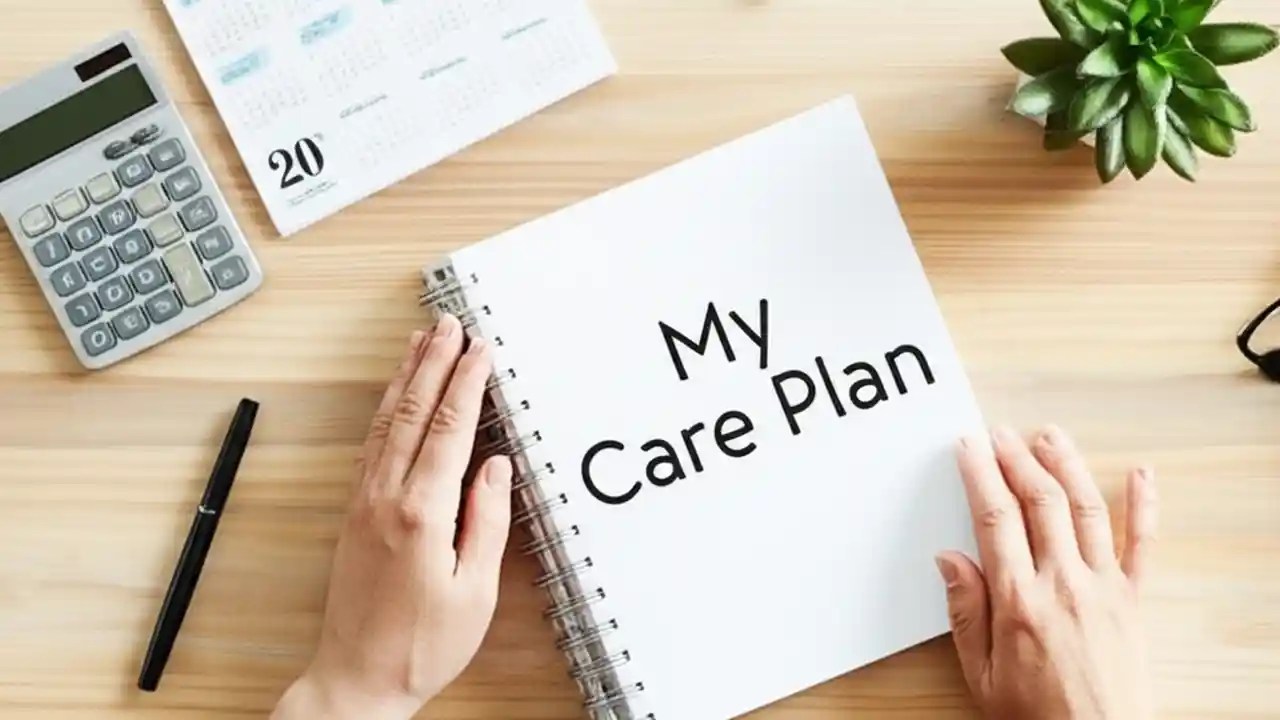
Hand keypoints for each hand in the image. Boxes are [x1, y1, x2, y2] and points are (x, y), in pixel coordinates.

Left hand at [273, 316, 513, 719]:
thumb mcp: (474, 591)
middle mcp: (385, 498)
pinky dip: (385, 410)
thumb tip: (497, 466)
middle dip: (434, 363)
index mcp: (421, 514)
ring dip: (405, 377)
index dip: (466, 384)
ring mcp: (363, 502)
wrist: (356, 680)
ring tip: (421, 341)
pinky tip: (393, 396)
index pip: (449, 429)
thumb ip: (487, 521)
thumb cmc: (420, 646)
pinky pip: (370, 444)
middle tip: (450, 324)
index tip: (480, 349)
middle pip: (412, 412)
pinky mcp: (353, 512)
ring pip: (385, 422)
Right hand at [937, 425, 1158, 719]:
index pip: (995, 518)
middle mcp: (1065, 585)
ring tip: (1049, 436)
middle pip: (1041, 502)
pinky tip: (1140, 473)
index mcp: (1020, 602)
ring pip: (1087, 509)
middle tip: (1001, 433)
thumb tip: (950, 559)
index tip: (968, 447)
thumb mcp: (981, 675)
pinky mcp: (1134, 602)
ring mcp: (1105, 589)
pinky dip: (1144, 505)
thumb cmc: (1036, 718)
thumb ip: (966, 613)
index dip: (980, 474)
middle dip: (1017, 458)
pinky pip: (1143, 545)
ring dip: (1066, 466)